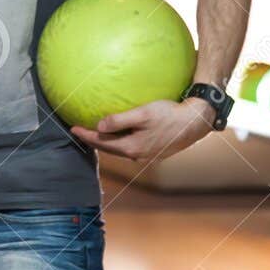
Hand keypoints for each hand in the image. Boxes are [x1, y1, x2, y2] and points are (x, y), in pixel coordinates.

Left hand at [70, 97, 213, 162]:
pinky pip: (131, 146)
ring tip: (96, 133)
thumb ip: (119, 121)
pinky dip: (120, 140)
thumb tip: (99, 127)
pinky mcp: (155, 151)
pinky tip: (119, 133)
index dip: (85, 135)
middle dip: (93, 140)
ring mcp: (147, 155)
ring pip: (120, 149)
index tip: (72, 128)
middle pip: (109, 149)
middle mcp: (138, 156)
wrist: (196, 122)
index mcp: (132, 148)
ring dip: (106, 142)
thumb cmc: (169, 114)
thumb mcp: (142, 114)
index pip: (101, 143)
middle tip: (80, 131)